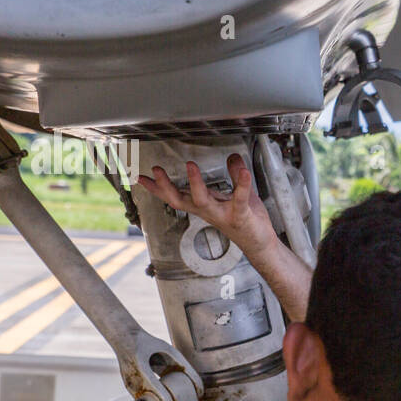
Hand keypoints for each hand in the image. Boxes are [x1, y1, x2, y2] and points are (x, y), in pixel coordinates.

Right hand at [138, 153, 276, 258]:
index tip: (140, 177)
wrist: (260, 244)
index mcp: (203, 205)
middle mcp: (208, 211)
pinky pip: (239, 199)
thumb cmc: (246, 221)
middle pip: (180, 200)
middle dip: (165, 186)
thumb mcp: (237, 194)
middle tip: (155, 170)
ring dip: (195, 184)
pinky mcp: (241, 216)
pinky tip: (244, 171)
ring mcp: (223, 214)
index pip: (175, 196)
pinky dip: (242, 184)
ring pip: (202, 201)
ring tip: (190, 165)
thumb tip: (232, 157)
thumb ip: (234, 175)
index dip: (157, 188)